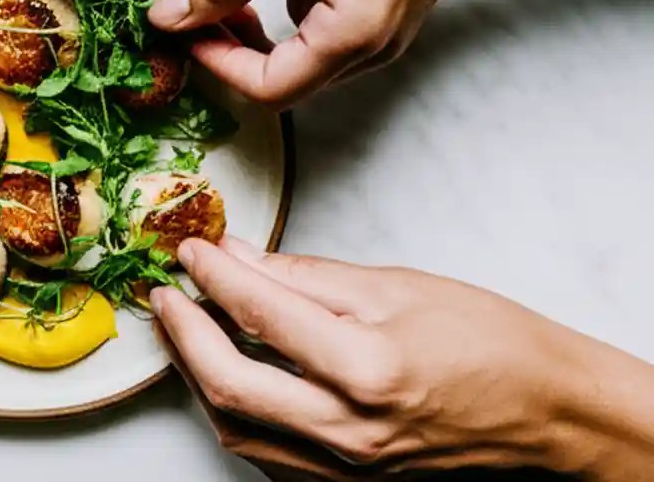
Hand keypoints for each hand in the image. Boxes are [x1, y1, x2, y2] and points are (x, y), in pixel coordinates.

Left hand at [147, 0, 521, 107]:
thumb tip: (168, 17)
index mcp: (350, 42)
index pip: (264, 89)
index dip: (213, 62)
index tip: (179, 24)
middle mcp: (370, 48)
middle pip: (281, 76)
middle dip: (229, 44)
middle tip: (194, 0)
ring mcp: (380, 26)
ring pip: (297, 47)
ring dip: (253, 20)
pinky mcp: (382, 0)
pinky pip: (319, 18)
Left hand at [151, 237, 653, 479]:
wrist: (546, 413)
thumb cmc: (488, 343)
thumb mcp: (397, 287)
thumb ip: (305, 276)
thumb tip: (237, 255)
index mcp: (367, 369)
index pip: (260, 314)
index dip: (214, 275)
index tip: (193, 250)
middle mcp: (348, 430)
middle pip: (226, 382)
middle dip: (182, 333)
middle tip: (164, 295)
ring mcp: (343, 468)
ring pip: (234, 427)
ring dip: (196, 375)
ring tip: (184, 330)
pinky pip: (262, 452)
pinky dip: (232, 412)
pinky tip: (224, 375)